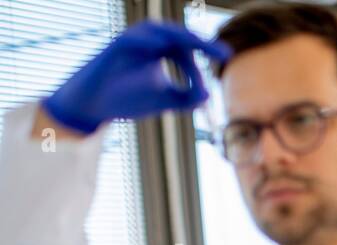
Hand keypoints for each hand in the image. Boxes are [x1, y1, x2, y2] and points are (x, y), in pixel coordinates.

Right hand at [42, 21, 230, 134]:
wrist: (95, 106)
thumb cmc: (129, 99)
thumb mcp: (166, 101)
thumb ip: (188, 98)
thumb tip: (209, 95)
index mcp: (159, 49)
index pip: (187, 46)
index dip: (207, 49)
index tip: (226, 57)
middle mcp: (147, 41)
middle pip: (177, 35)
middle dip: (200, 42)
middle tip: (222, 53)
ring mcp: (131, 41)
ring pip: (158, 31)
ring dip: (180, 38)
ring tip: (201, 46)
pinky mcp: (114, 47)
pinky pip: (131, 40)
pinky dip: (146, 41)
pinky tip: (162, 48)